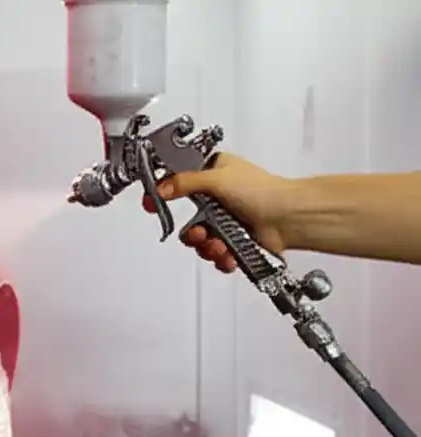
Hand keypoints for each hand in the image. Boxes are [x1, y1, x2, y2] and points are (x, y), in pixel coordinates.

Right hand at [142, 153, 295, 272]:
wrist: (290, 219)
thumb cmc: (265, 192)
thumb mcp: (217, 179)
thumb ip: (183, 183)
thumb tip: (161, 187)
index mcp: (214, 173)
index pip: (179, 180)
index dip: (164, 192)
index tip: (152, 202)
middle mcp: (219, 197)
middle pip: (187, 218)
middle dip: (193, 232)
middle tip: (200, 232)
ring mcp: (227, 220)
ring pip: (201, 239)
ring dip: (207, 246)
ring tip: (220, 244)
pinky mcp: (235, 240)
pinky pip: (215, 254)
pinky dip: (221, 258)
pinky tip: (229, 253)